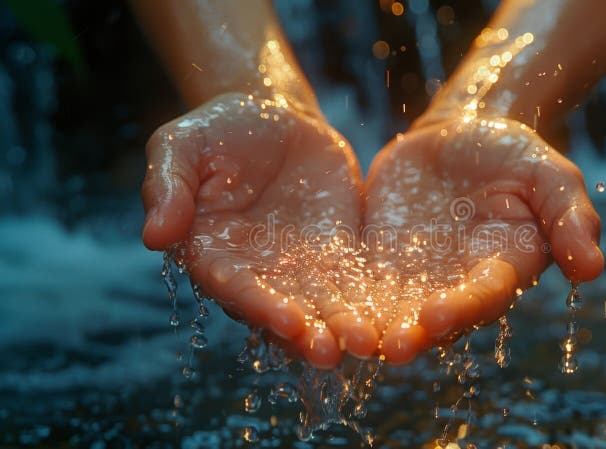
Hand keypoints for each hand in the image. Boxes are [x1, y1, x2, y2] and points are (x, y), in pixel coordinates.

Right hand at [142, 93, 375, 367]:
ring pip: (322, 306)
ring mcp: (300, 266)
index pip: (235, 288)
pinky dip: (370, 301)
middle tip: (332, 353)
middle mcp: (257, 272)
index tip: (288, 321)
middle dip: (306, 334)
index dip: (260, 306)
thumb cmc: (216, 130)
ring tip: (367, 345)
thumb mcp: (180, 147)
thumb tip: (154, 235)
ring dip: (341, 328)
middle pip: (282, 311)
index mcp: (213, 253)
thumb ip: (167, 187)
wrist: (273, 114)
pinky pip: (355, 282)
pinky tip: (390, 317)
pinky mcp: (336, 254)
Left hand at [364, 117, 603, 362]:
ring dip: (376, 328)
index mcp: (504, 267)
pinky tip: (323, 309)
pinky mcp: (379, 260)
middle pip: (436, 315)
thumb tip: (594, 268)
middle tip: (391, 347)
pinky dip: (345, 299)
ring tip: (352, 341)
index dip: (464, 306)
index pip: (485, 294)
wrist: (461, 132)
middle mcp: (458, 282)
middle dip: (414, 332)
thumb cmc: (514, 153)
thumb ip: (570, 217)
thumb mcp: (550, 174)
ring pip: (394, 310)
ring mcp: (416, 275)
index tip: (439, 313)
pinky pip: (361, 283)